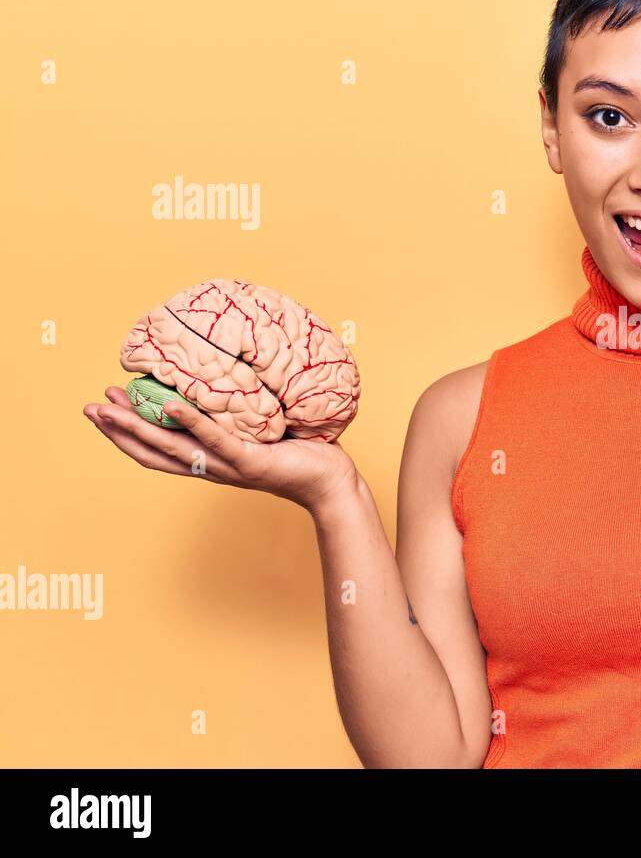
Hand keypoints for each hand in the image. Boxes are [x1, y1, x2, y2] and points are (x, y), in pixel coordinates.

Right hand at [83, 386, 358, 510]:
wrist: (332, 482)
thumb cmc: (300, 452)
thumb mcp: (260, 429)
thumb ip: (239, 411)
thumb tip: (227, 378)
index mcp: (210, 460)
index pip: (157, 449)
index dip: (128, 431)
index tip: (105, 405)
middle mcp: (211, 466)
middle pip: (152, 452)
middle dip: (118, 430)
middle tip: (89, 407)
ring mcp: (228, 466)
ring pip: (173, 448)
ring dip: (138, 427)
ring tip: (111, 407)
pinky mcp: (250, 462)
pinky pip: (215, 439)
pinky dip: (190, 422)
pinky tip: (168, 405)